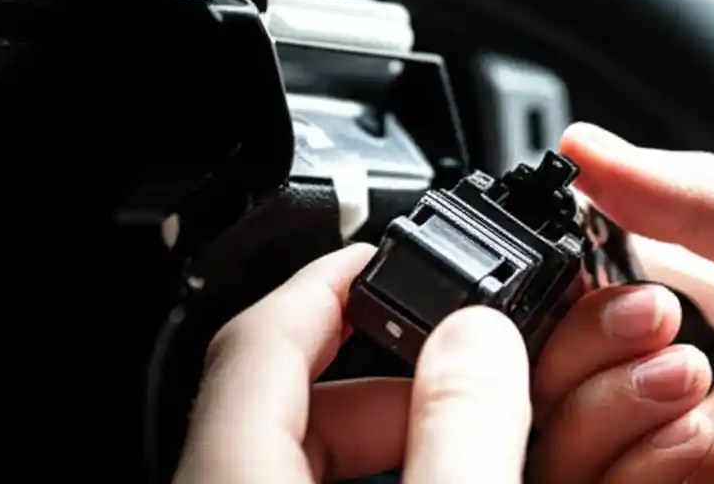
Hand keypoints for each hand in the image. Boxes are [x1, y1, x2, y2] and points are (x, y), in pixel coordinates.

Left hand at [173, 243, 531, 483]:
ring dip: (381, 430)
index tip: (385, 252)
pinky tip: (424, 483)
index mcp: (232, 480)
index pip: (255, 338)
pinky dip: (366, 477)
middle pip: (280, 395)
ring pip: (291, 452)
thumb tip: (481, 339)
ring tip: (463, 439)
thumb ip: (461, 433)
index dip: (328, 280)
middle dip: (383, 369)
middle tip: (467, 372)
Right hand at [533, 123, 713, 482]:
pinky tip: (690, 414)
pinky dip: (631, 451)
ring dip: (601, 393)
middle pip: (573, 388)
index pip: (606, 317)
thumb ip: (698, 198)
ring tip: (678, 360)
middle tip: (646, 306)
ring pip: (576, 450)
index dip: (582, 286)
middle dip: (583, 337)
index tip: (591, 246)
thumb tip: (587, 148)